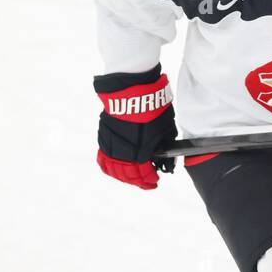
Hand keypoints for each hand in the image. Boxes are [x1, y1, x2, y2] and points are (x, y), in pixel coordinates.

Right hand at [94, 65, 176, 189]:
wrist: (132, 90)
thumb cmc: (152, 109)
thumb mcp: (166, 129)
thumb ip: (165, 145)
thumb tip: (168, 156)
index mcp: (139, 155)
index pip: (143, 175)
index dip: (149, 180)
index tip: (154, 182)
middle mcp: (122, 153)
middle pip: (127, 175)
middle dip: (137, 180)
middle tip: (144, 182)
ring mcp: (110, 145)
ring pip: (113, 168)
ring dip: (122, 175)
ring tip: (130, 176)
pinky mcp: (103, 136)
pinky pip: (104, 156)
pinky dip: (110, 164)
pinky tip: (115, 166)